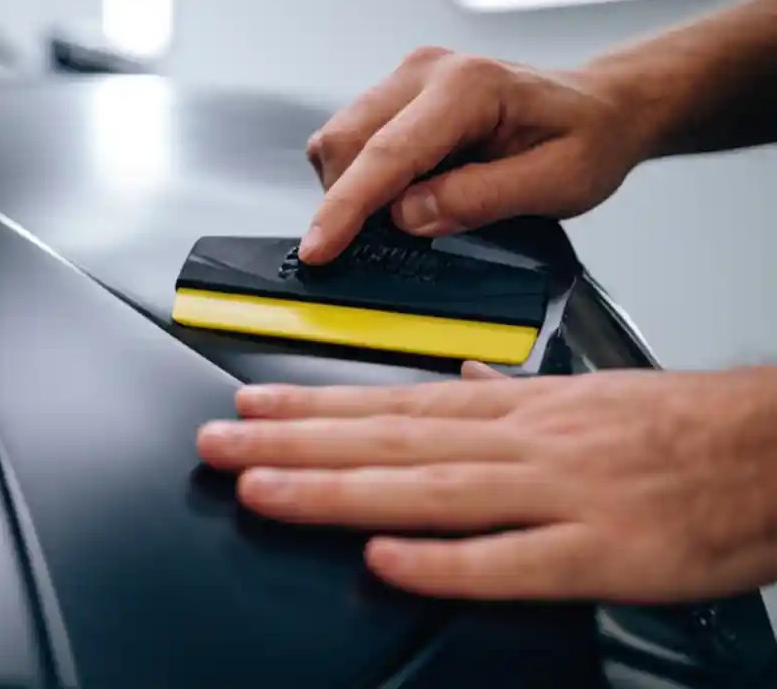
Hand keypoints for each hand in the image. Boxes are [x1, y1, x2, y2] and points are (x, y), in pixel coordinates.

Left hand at [197, 364, 776, 601]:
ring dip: (338, 490)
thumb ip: (507, 391)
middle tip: (218, 443)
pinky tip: (383, 561)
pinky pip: (511, 561)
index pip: (391, 404)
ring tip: (263, 488)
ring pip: (428, 491)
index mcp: (514, 409)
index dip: (312, 406)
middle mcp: (520, 442)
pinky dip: (444, 561)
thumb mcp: (580, 393)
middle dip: (293, 443)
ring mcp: (556, 494)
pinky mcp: (599, 551)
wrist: (776, 449)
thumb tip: (450, 378)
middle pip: (388, 442)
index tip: (249, 406)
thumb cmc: (677, 426)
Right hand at [300, 47, 650, 263]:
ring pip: (339, 142)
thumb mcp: (556, 183)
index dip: (346, 207)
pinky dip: (363, 179)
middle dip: (347, 202)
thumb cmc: (587, 141)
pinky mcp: (396, 96)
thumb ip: (480, 199)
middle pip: (344, 142)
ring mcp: (407, 80)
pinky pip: (353, 142)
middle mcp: (426, 72)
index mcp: (468, 87)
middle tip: (384, 244)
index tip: (319, 250)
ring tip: (410, 212)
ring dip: (354, 191)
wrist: (599, 109)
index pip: (387, 153)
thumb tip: (407, 216)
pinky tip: (405, 193)